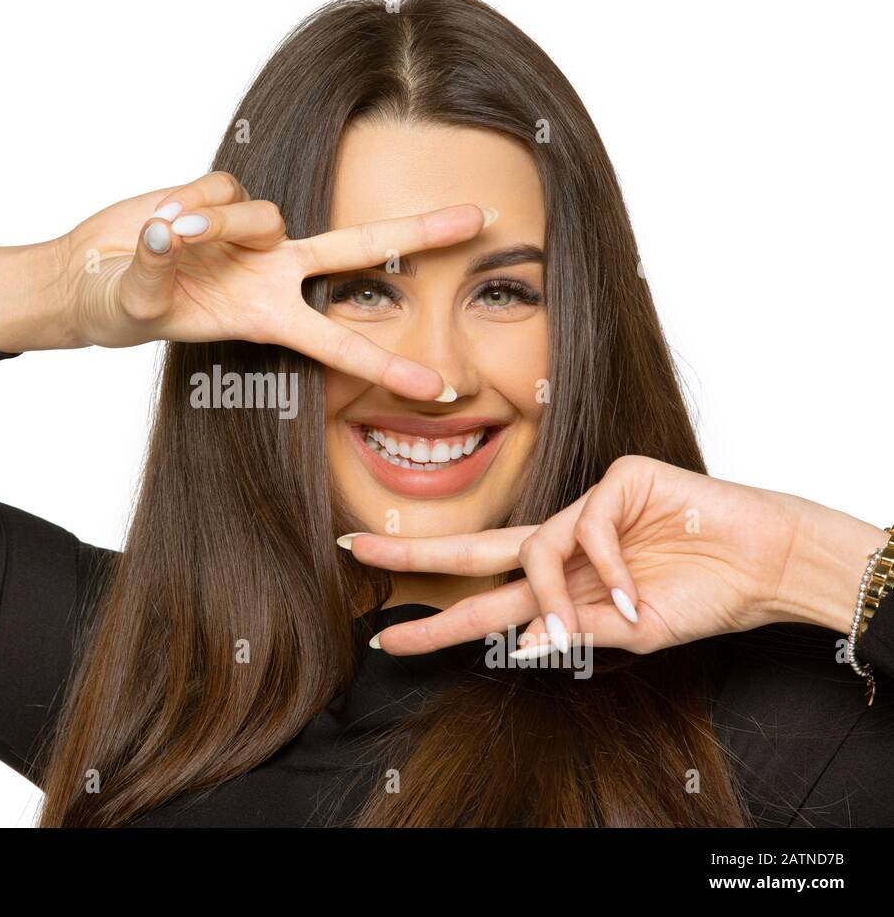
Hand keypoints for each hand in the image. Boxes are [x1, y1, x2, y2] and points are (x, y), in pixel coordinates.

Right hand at [58, 170, 492, 400]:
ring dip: (215, 226)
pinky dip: (186, 205)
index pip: (338, 343)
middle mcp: (272, 272)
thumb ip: (153, 274)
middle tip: (478, 220)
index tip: (437, 389)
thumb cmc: (124, 306)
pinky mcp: (224, 193)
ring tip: (168, 237)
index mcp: (267, 317)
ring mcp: (251, 233)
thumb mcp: (140, 308)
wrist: (90, 277)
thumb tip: (164, 232)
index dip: (387, 365)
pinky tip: (160, 220)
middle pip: (358, 249)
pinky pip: (220, 187)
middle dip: (416, 234)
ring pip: (263, 214)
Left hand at [342, 455, 888, 655]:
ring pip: (535, 546)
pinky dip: (609, 567)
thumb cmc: (702, 597)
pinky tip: (638, 591)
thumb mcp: (631, 633)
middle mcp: (564, 542)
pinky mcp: (618, 478)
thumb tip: (519, 644)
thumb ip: (575, 632)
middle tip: (359, 554)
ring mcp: (588, 506)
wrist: (765, 565)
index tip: (386, 638)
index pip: (484, 600)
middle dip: (416, 555)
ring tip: (608, 620)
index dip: (436, 620)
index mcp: (562, 581)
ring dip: (560, 595)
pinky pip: (587, 527)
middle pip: (476, 549)